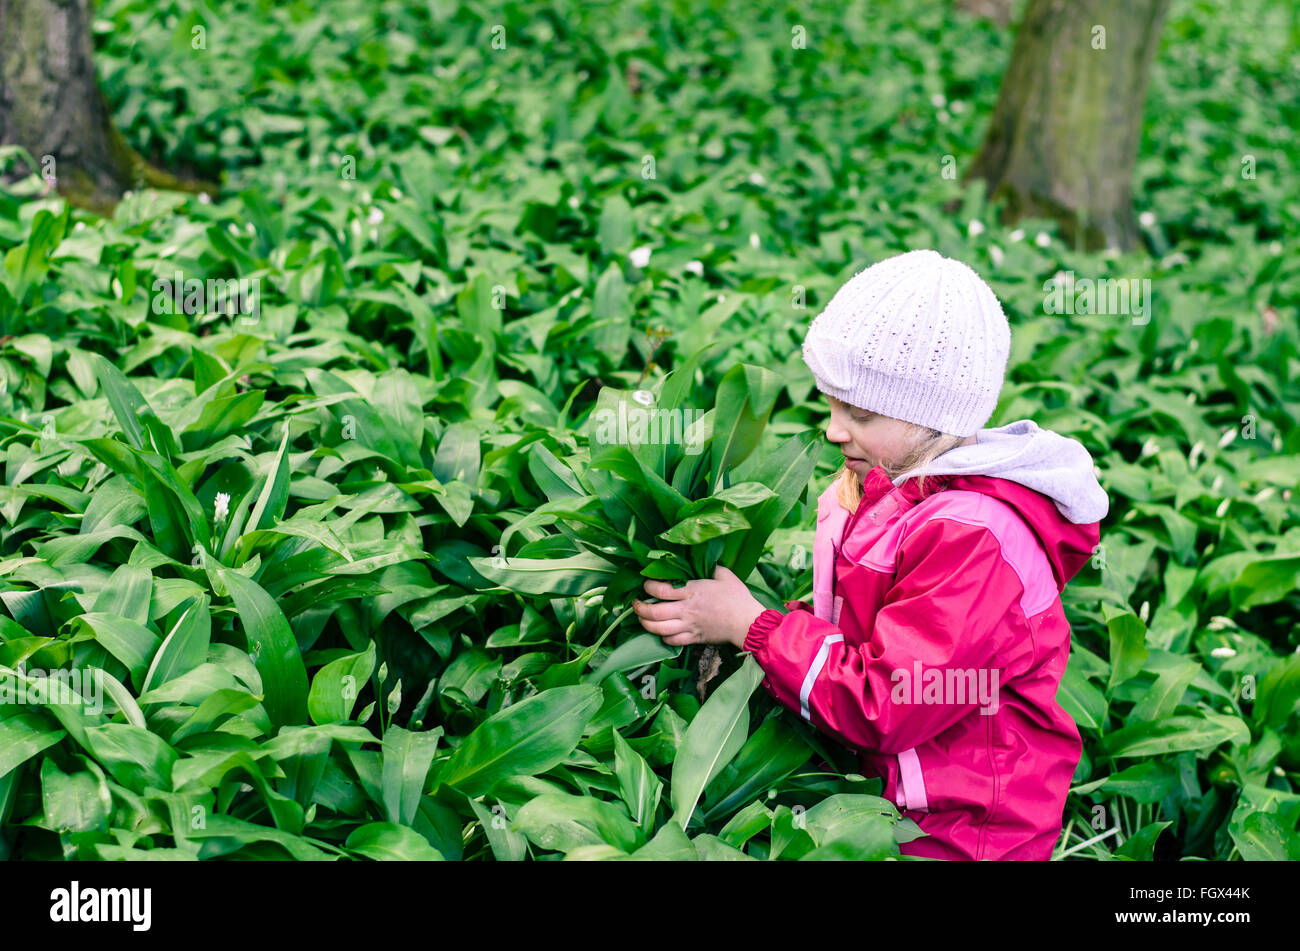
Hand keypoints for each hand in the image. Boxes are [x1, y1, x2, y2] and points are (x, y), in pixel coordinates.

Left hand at [631, 565, 765, 649]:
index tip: (645, 584)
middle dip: (639, 608)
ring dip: (645, 624)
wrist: (747, 622)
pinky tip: (660, 632)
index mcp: (692, 591)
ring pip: (658, 629)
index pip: (660, 590)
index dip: (648, 587)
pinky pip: (671, 641)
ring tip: (642, 618)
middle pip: (653, 612)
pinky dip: (662, 637)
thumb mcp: (724, 575)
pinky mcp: (694, 638)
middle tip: (635, 603)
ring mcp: (688, 626)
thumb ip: (710, 567)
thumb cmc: (737, 597)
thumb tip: (702, 559)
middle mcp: (686, 610)